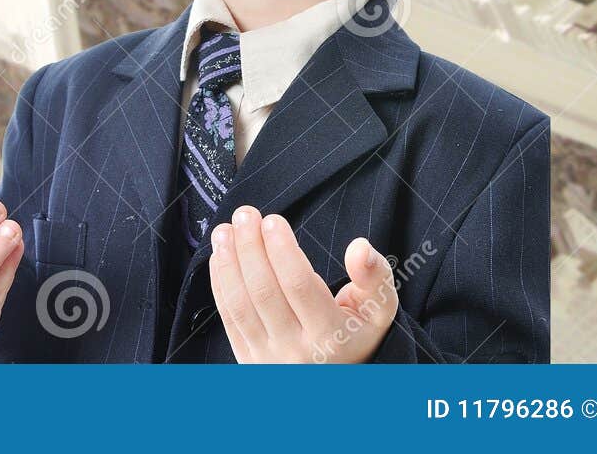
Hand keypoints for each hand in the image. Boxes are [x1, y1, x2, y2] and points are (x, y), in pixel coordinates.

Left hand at [208, 205, 397, 362]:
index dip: (282, 250)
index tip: (273, 220)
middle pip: (265, 291)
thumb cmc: (355, 335)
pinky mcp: (247, 359)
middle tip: (245, 214)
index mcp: (331, 337)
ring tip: (224, 229)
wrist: (335, 382)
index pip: (299, 286)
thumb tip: (359, 247)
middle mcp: (296, 351)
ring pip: (240, 304)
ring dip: (228, 262)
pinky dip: (220, 284)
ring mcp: (267, 358)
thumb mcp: (378, 310)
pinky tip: (219, 256)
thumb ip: (374, 276)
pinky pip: (228, 318)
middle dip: (250, 247)